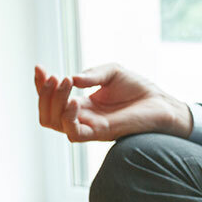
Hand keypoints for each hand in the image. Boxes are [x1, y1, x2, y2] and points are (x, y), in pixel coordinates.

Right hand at [33, 63, 191, 142]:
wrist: (162, 103)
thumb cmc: (139, 89)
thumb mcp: (112, 72)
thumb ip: (91, 75)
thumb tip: (71, 79)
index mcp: (82, 105)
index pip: (51, 99)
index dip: (41, 84)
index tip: (39, 67)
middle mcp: (82, 117)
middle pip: (46, 113)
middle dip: (43, 94)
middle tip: (53, 76)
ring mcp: (90, 126)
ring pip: (54, 123)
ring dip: (52, 102)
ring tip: (63, 82)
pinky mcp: (101, 133)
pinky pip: (74, 133)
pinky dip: (68, 117)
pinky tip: (75, 100)